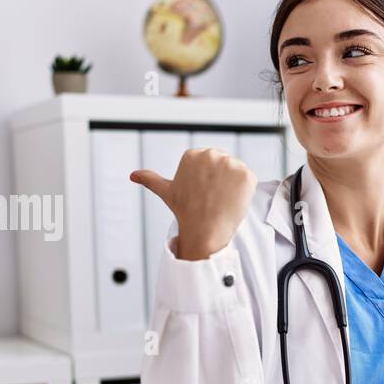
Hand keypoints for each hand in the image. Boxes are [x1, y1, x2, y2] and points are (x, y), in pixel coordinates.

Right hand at [130, 148, 257, 260]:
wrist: (204, 230)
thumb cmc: (186, 212)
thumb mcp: (167, 192)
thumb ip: (150, 179)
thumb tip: (133, 175)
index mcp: (192, 154)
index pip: (210, 163)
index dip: (209, 180)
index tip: (203, 193)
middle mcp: (211, 154)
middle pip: (225, 165)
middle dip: (222, 181)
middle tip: (213, 198)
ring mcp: (230, 163)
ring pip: (238, 173)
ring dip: (234, 186)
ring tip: (222, 200)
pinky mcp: (246, 174)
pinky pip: (250, 180)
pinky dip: (246, 191)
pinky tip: (234, 201)